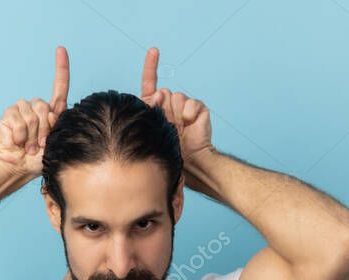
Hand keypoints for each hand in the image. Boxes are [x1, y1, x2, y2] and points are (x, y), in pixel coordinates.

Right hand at [0, 45, 69, 178]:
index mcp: (51, 112)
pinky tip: (17, 141)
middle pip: (45, 108)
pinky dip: (20, 135)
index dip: (61, 68)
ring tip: (28, 146)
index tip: (61, 49)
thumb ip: (56, 126)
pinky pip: (19, 119)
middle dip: (44, 131)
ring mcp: (22, 109)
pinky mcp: (10, 113)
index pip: (59, 88)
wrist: (16, 167)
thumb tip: (50, 112)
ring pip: (32, 114)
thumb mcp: (53, 144)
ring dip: (32, 135)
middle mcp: (37, 108)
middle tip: (38, 146)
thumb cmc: (37, 159)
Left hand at [139, 47, 213, 165]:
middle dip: (162, 108)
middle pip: (163, 92)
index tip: (154, 50)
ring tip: (178, 128)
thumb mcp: (151, 128)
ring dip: (175, 113)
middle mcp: (170, 104)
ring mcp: (184, 105)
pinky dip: (188, 113)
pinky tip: (188, 123)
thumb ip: (150, 109)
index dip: (151, 65)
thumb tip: (158, 94)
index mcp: (156, 106)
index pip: (151, 82)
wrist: (188, 160)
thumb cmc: (167, 148)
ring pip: (175, 96)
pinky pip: (190, 102)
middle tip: (167, 125)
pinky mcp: (198, 108)